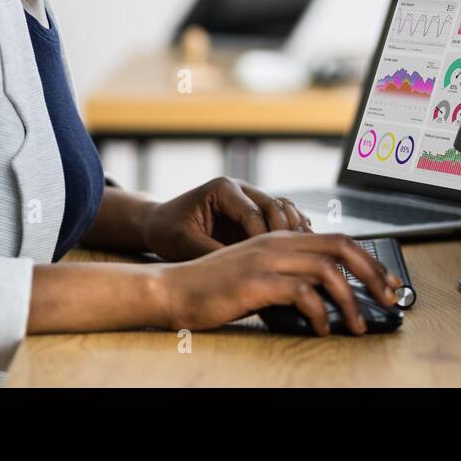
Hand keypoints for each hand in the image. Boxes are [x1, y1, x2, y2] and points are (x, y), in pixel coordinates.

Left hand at [142, 176, 312, 260]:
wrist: (158, 223)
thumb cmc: (167, 232)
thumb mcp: (185, 244)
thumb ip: (213, 253)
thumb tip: (242, 271)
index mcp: (223, 188)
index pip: (254, 212)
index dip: (263, 240)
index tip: (268, 265)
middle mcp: (240, 188)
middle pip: (275, 206)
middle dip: (285, 234)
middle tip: (292, 261)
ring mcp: (249, 198)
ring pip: (283, 209)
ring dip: (293, 231)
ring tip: (302, 256)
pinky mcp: (253, 212)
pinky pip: (280, 218)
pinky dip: (291, 232)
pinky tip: (299, 252)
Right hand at [153, 231, 403, 334]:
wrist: (173, 289)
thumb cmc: (214, 287)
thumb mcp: (258, 274)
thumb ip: (288, 275)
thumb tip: (327, 297)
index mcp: (281, 238)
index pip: (338, 239)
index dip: (369, 259)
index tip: (387, 282)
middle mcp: (277, 243)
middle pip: (341, 248)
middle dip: (372, 274)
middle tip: (388, 299)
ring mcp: (266, 260)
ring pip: (327, 271)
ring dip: (350, 301)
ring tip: (356, 325)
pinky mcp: (255, 282)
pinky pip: (302, 292)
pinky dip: (319, 312)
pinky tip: (321, 328)